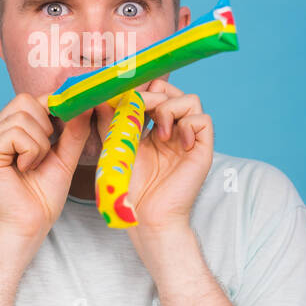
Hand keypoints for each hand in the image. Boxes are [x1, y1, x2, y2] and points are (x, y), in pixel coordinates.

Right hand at [0, 92, 93, 244]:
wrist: (30, 225)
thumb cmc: (43, 196)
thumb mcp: (65, 156)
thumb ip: (74, 130)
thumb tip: (86, 102)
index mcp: (10, 129)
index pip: (32, 99)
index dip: (53, 107)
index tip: (68, 122)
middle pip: (25, 100)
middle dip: (46, 125)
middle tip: (44, 153)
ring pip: (22, 117)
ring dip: (39, 144)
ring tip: (33, 165)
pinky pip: (15, 134)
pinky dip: (30, 152)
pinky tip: (24, 169)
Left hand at [97, 78, 213, 235]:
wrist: (145, 215)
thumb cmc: (130, 188)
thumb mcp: (116, 147)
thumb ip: (111, 122)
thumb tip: (102, 96)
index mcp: (152, 129)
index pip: (154, 93)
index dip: (142, 89)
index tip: (125, 97)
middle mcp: (172, 130)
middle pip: (172, 90)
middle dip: (154, 94)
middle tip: (140, 111)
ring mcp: (187, 138)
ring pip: (190, 99)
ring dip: (170, 109)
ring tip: (158, 133)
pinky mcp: (201, 149)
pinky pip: (203, 119)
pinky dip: (188, 124)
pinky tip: (177, 143)